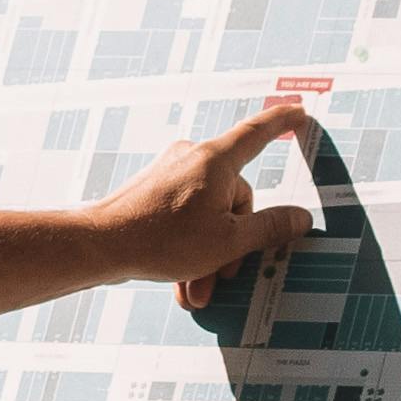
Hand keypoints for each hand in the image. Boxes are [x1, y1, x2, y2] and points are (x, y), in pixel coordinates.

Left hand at [87, 101, 316, 313]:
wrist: (100, 245)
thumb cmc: (160, 240)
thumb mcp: (229, 242)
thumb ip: (270, 228)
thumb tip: (300, 218)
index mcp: (216, 161)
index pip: (259, 133)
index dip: (282, 123)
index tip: (298, 113)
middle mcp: (193, 159)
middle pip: (234, 199)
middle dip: (232, 243)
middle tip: (221, 274)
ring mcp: (171, 174)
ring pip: (208, 215)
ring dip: (208, 255)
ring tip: (196, 287)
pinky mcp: (155, 191)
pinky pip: (185, 218)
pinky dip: (188, 248)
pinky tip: (181, 281)